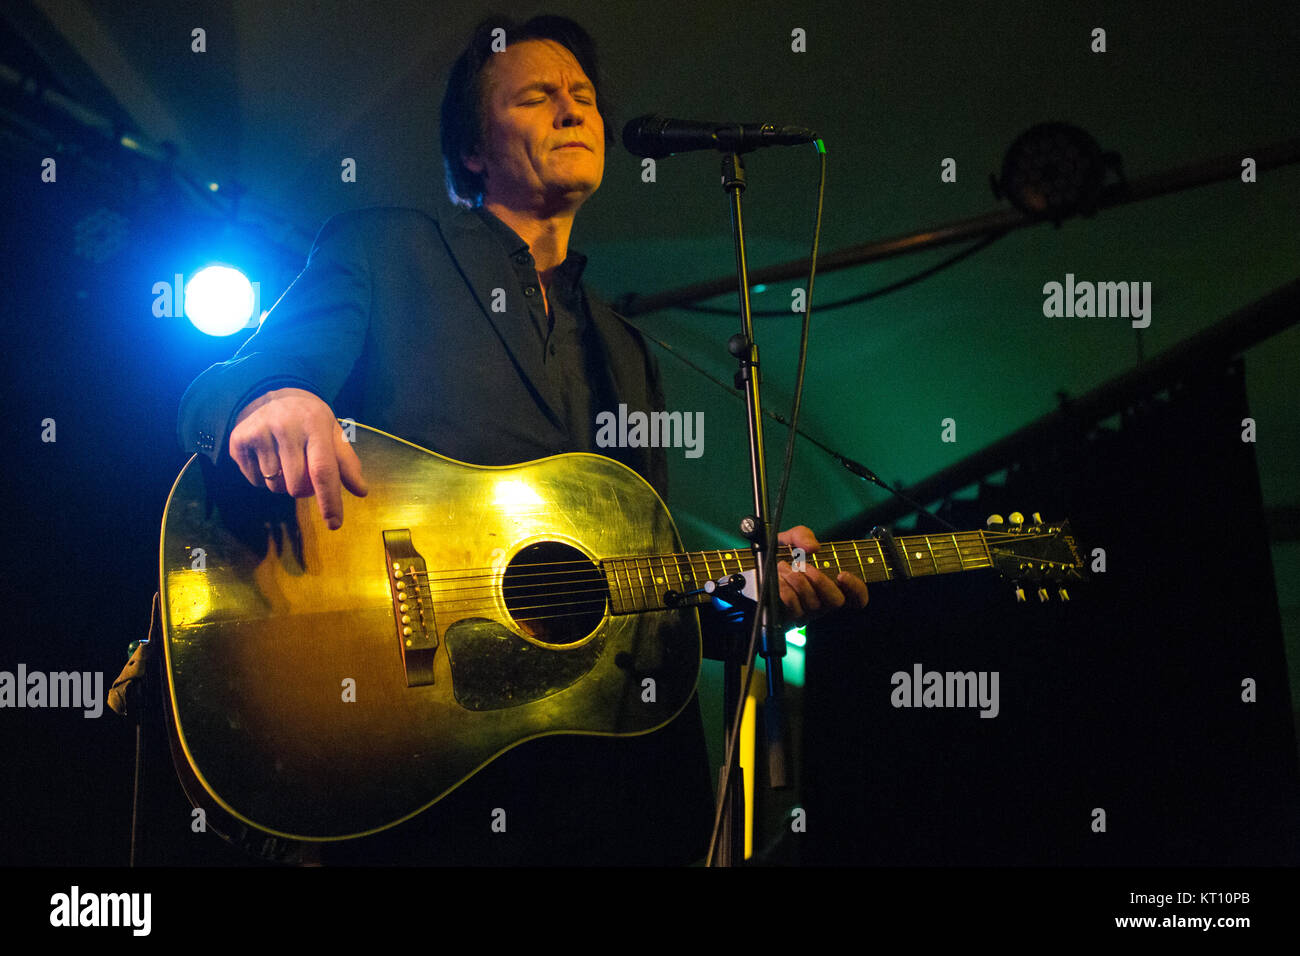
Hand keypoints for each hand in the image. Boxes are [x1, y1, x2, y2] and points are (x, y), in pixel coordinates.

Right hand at [228, 387, 367, 528]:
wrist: (275, 396)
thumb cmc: (311, 422)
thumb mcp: (332, 434)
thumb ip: (347, 463)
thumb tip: (362, 491)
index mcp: (315, 424)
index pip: (323, 470)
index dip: (329, 500)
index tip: (334, 524)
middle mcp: (286, 426)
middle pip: (296, 485)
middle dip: (302, 491)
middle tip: (302, 473)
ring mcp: (259, 431)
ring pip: (274, 485)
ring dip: (282, 484)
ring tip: (284, 461)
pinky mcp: (238, 440)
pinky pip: (254, 480)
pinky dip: (263, 479)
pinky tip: (267, 458)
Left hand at [774, 525, 868, 624]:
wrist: (751, 569)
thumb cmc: (778, 556)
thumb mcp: (790, 539)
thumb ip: (803, 535)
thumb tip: (814, 547)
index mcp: (830, 585)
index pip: (857, 598)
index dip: (857, 589)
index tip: (842, 575)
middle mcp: (822, 601)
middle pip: (836, 602)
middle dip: (821, 581)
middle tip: (803, 566)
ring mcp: (806, 612)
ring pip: (813, 604)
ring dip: (797, 580)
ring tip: (783, 566)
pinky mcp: (789, 617)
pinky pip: (794, 607)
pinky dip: (785, 589)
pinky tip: (778, 578)